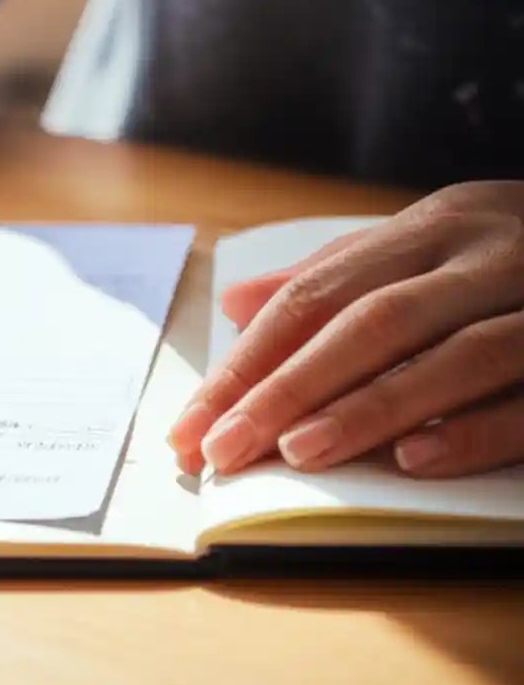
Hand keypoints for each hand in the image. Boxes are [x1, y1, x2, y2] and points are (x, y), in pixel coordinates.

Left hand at [170, 181, 523, 477]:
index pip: (316, 297)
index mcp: (437, 224)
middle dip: (284, 389)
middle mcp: (492, 253)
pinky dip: (477, 430)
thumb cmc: (516, 257)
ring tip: (296, 452)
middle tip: (221, 448)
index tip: (193, 424)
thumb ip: (338, 274)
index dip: (248, 362)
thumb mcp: (429, 244)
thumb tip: (235, 302)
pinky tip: (416, 459)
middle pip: (369, 323)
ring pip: (452, 357)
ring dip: (369, 408)